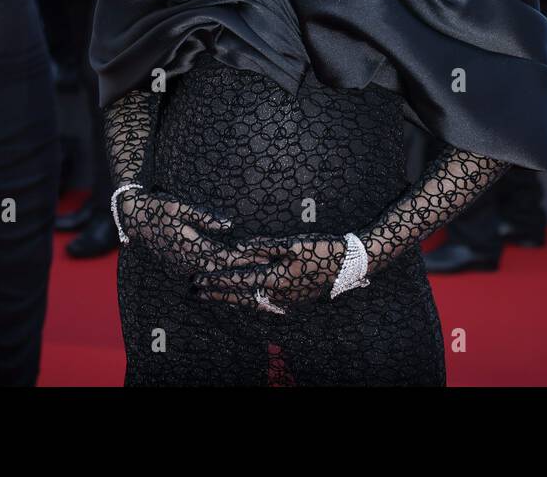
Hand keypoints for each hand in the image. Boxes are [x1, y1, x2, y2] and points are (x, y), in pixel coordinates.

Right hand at [120, 189, 271, 277]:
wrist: (134, 220)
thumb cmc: (159, 208)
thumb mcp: (180, 207)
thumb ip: (204, 218)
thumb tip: (229, 226)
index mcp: (190, 246)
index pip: (223, 256)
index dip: (243, 259)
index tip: (261, 259)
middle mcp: (187, 261)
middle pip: (220, 272)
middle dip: (241, 275)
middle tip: (264, 278)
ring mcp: (181, 267)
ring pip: (211, 278)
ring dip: (230, 282)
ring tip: (252, 287)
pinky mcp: (178, 268)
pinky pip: (201, 278)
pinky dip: (216, 282)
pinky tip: (229, 287)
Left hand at [193, 233, 347, 311]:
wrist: (350, 265)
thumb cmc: (322, 249)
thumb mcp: (292, 243)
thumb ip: (263, 246)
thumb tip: (237, 247)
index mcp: (276, 278)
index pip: (238, 280)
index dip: (216, 279)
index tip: (197, 279)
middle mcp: (278, 294)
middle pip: (240, 296)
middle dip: (217, 293)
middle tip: (196, 292)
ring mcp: (287, 300)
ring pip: (251, 302)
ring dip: (230, 299)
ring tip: (212, 297)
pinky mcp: (294, 300)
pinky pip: (265, 303)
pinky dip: (248, 301)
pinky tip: (242, 299)